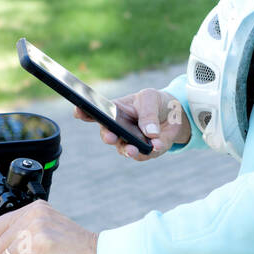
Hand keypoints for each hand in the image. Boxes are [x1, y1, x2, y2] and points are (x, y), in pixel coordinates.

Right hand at [72, 87, 191, 160]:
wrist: (174, 113)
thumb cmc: (154, 102)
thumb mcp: (150, 99)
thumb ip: (148, 114)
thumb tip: (149, 133)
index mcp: (114, 112)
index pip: (95, 113)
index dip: (84, 112)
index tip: (78, 111)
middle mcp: (118, 129)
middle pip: (107, 135)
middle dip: (108, 137)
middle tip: (111, 137)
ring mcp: (131, 142)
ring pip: (124, 150)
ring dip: (128, 150)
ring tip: (133, 149)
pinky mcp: (146, 151)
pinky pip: (145, 154)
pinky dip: (151, 151)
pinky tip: (155, 145)